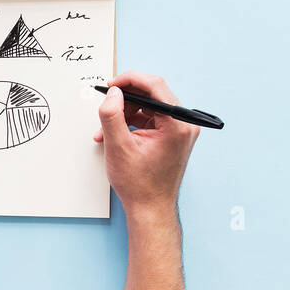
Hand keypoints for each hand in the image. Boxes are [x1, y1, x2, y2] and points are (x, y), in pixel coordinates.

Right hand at [94, 71, 198, 218]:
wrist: (150, 209)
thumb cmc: (140, 185)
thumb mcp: (119, 147)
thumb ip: (112, 116)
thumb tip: (112, 94)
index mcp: (177, 125)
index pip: (155, 86)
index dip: (130, 80)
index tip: (111, 84)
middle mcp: (184, 125)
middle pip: (153, 94)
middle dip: (125, 98)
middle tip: (106, 102)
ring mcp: (179, 131)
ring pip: (149, 106)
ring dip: (125, 111)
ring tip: (106, 127)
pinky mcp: (172, 137)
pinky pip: (151, 119)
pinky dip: (131, 122)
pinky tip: (115, 133)